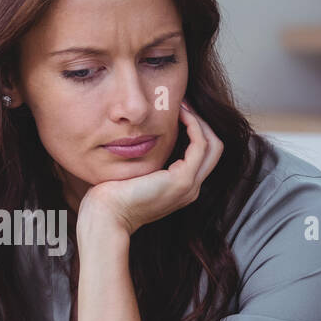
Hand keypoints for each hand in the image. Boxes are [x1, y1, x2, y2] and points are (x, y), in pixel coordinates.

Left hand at [76, 101, 223, 236]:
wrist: (106, 216)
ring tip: (183, 106)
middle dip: (202, 123)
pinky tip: (180, 115)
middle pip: (214, 149)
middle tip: (185, 104)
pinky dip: (194, 126)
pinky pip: (199, 146)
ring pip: (213, 145)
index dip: (195, 130)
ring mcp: (189, 186)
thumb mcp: (135, 175)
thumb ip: (146, 162)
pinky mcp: (181, 180)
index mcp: (181, 188)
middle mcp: (190, 189)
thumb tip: (140, 139)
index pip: (202, 155)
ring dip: (200, 121)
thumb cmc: (111, 197)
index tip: (179, 111)